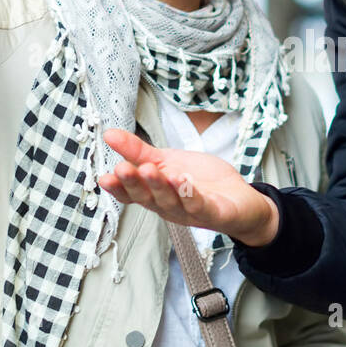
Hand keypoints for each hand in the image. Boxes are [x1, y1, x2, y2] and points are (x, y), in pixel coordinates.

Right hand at [99, 128, 279, 244]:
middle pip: (147, 197)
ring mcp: (190, 212)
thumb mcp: (166, 161)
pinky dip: (190, 194)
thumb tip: (109, 133)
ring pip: (170, 201)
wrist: (240, 198)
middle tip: (122, 168)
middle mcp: (168, 207)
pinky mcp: (214, 212)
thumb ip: (138, 151)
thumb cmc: (201, 181)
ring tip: (150, 169)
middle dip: (134, 184)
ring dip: (160, 186)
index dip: (118, 187)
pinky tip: (181, 180)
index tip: (104, 176)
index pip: (131, 194)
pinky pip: (199, 204)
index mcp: (154, 194)